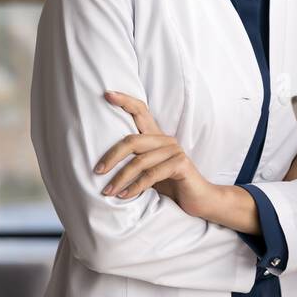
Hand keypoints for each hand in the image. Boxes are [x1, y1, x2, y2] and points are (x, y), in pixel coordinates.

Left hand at [97, 90, 214, 218]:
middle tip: (97, 171)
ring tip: (107, 191)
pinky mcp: (181, 164)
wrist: (199, 201)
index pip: (141, 111)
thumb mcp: (148, 173)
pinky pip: (152, 174)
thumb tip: (100, 165)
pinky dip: (135, 187)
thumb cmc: (170, 186)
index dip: (125, 101)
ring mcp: (175, 151)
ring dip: (120, 178)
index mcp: (156, 138)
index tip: (107, 94)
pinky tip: (124, 196)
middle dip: (112, 156)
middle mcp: (166, 140)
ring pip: (140, 161)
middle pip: (132, 140)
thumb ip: (132, 163)